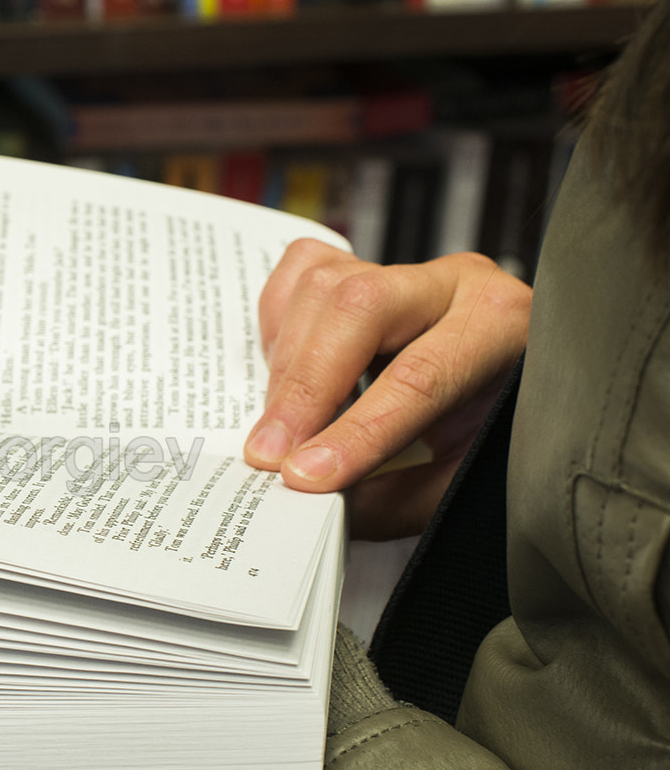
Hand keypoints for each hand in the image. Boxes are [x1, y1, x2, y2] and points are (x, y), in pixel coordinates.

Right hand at [245, 240, 530, 539]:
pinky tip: (284, 373)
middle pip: (360, 306)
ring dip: (286, 364)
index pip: (420, 375)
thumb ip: (387, 496)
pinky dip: (278, 324)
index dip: (356, 430)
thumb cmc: (479, 440)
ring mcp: (397, 270)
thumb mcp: (450, 484)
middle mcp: (451, 284)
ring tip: (281, 427)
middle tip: (269, 455)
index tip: (306, 474)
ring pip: (321, 285)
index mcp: (499, 328)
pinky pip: (297, 272)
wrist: (488, 405)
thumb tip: (311, 501)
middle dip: (305, 389)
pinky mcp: (355, 267)